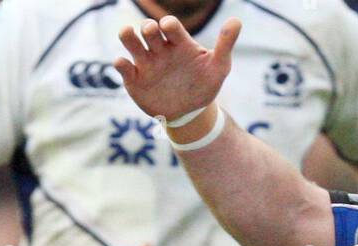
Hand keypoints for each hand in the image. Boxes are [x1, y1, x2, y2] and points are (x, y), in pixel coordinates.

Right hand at [115, 14, 240, 121]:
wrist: (190, 113)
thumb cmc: (203, 85)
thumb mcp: (218, 68)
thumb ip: (225, 45)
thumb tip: (237, 21)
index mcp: (178, 42)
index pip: (169, 25)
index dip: (168, 24)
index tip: (171, 29)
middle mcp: (160, 49)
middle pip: (148, 29)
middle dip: (148, 27)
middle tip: (152, 34)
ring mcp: (146, 63)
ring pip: (130, 40)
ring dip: (127, 34)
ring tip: (128, 34)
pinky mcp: (135, 78)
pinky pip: (122, 65)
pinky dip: (120, 63)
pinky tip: (125, 64)